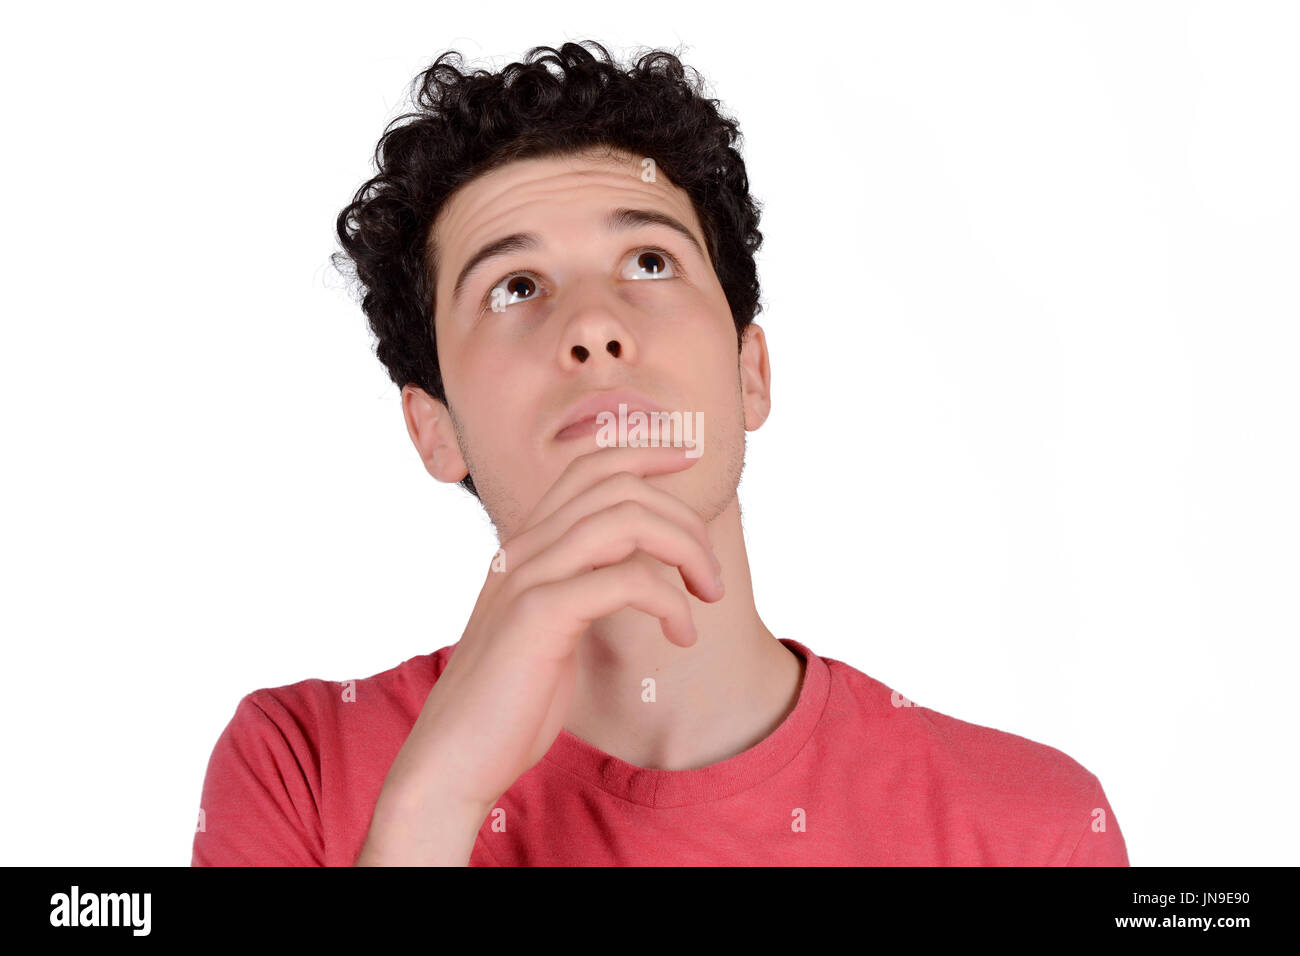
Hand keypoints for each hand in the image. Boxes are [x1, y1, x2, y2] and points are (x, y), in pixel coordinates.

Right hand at [358, 444, 723, 862]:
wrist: (454, 757)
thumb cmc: (512, 700)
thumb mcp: (551, 628)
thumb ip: (581, 587)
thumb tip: (632, 570)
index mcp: (527, 545)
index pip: (589, 467)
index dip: (645, 451)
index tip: (691, 457)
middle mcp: (523, 547)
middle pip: (619, 486)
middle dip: (683, 519)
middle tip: (712, 577)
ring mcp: (528, 577)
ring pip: (626, 520)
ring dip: (686, 551)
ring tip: (707, 596)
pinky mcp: (539, 615)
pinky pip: (624, 580)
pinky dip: (668, 601)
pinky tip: (682, 635)